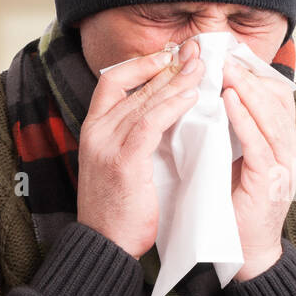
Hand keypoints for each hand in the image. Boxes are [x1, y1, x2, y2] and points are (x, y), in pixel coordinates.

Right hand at [77, 38, 203, 257]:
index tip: (170, 56)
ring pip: (144, 100)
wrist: (104, 245)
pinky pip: (149, 124)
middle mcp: (96, 131)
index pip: (112, 80)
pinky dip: (171, 107)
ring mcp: (106, 144)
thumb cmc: (120, 210)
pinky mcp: (122, 161)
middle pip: (134, 85)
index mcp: (93, 129)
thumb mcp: (123, 164)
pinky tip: (191, 96)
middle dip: (168, 66)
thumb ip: (136, 138)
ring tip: (201, 67)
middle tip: (197, 50)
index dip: (141, 64)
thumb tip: (168, 114)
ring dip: (176, 81)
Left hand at [222, 54, 295, 280]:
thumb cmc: (237, 204)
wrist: (246, 251)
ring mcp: (286, 167)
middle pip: (277, 102)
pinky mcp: (272, 182)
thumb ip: (236, 130)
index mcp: (288, 144)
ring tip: (224, 71)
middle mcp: (294, 152)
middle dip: (249, 77)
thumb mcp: (238, 158)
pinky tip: (228, 102)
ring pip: (271, 118)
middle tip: (223, 56)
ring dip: (246, 91)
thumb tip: (216, 94)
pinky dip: (243, 120)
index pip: (278, 98)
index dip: (256, 75)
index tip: (231, 56)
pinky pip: (259, 143)